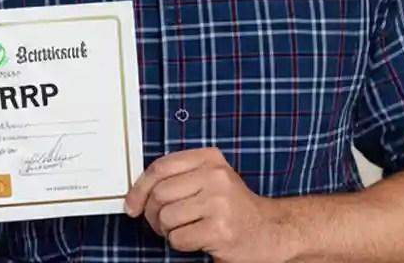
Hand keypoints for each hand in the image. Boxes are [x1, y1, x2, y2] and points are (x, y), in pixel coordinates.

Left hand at [124, 147, 296, 262]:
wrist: (271, 231)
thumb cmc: (233, 207)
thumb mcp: (209, 180)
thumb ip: (178, 178)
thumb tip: (136, 194)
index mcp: (209, 158)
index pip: (160, 167)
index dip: (139, 188)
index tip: (132, 205)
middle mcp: (215, 176)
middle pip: (159, 194)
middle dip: (153, 214)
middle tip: (164, 223)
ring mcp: (219, 202)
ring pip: (165, 217)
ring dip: (167, 231)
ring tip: (185, 230)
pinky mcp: (219, 229)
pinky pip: (178, 238)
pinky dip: (180, 244)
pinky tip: (197, 239)